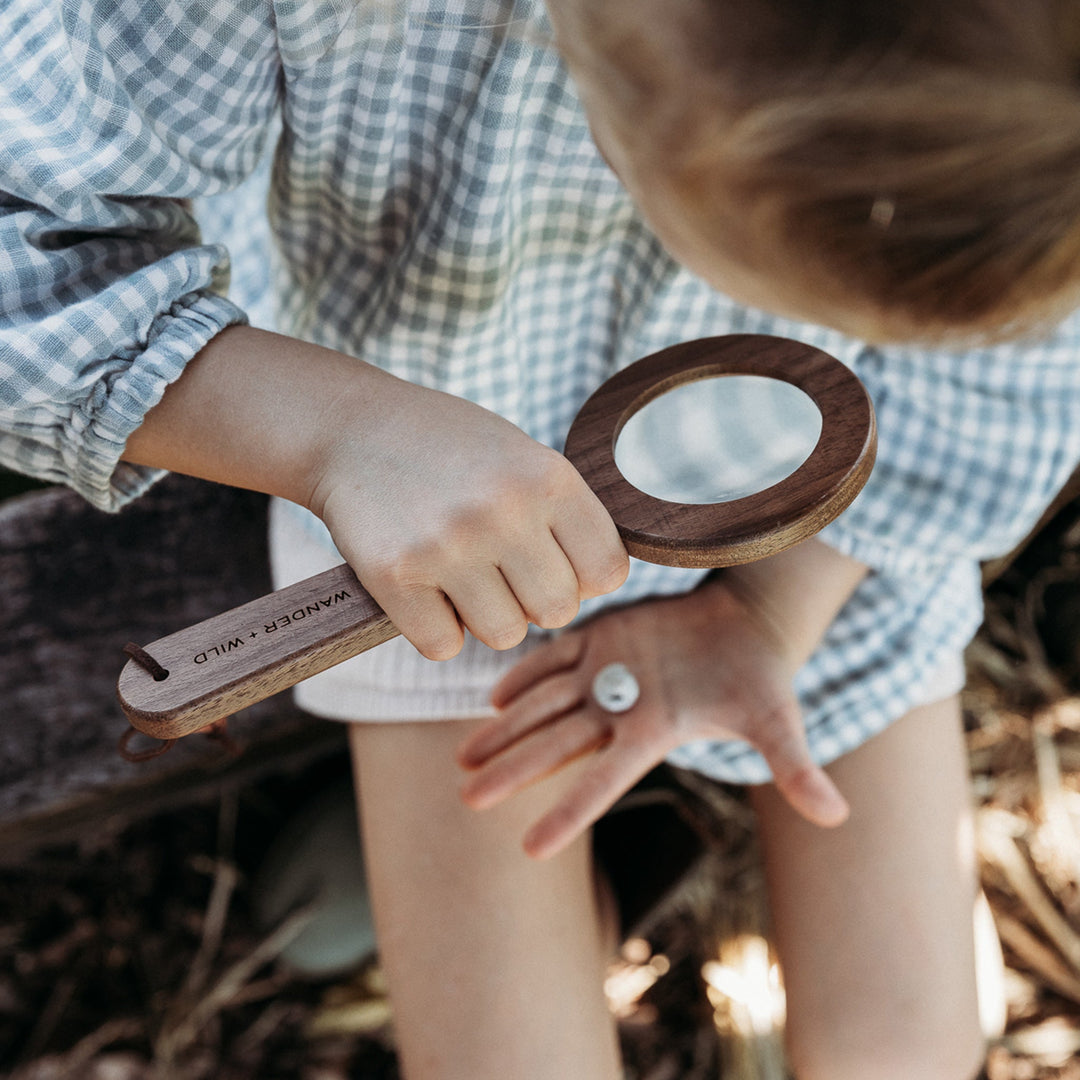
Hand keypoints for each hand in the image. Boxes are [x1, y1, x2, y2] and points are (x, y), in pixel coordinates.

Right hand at [124, 327, 627, 660]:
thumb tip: (604, 584)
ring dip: (486, 617)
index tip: (556, 562)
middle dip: (535, 600)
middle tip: (503, 572)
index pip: (608, 572)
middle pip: (558, 611)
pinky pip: (443, 645)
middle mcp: (504, 512)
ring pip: (504, 635)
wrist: (351, 428)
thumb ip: (567, 514)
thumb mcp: (524, 456)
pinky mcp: (394, 577)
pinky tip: (424, 587)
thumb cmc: (451, 449)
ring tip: (462, 575)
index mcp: (548, 478)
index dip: (584, 576)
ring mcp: (447, 546)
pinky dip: (436, 628)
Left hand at [457, 578, 849, 858]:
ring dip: (505, 728)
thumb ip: (796, 767)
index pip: (603, 781)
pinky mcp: (603, 637)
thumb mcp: (778, 722)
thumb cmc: (760, 678)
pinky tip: (494, 694)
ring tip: (465, 756)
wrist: (743, 626)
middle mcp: (620, 709)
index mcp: (653, 733)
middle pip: (557, 744)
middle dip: (512, 769)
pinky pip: (555, 657)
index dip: (568, 813)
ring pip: (545, 703)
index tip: (527, 848)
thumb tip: (838, 816)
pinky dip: (525, 673)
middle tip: (464, 798)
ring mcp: (607, 672)